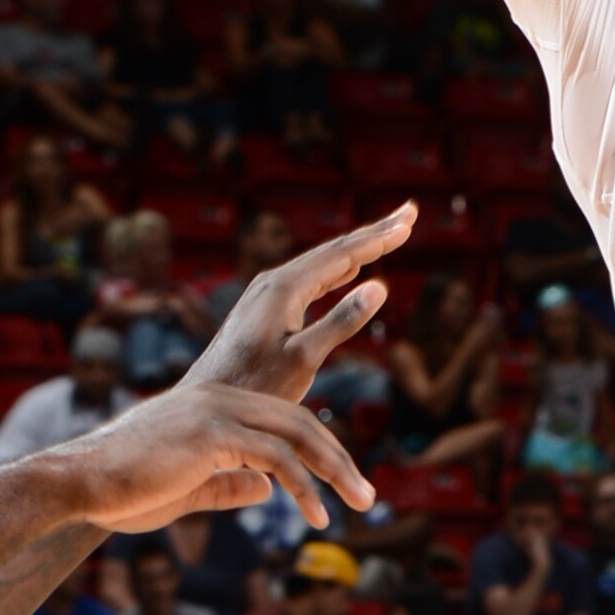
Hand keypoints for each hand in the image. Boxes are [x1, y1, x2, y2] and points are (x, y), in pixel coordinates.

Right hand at [67, 356, 378, 539]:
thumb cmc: (121, 492)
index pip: (281, 420)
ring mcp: (215, 412)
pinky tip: (316, 515)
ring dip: (334, 472)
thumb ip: (227, 485)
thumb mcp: (187, 491)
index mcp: (212, 405)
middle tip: (367, 496)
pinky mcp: (210, 436)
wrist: (76, 485)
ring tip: (360, 504)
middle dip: (338, 460)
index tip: (341, 482)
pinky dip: (302, 486)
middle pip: (298, 423)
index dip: (316, 450)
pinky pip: (273, 459)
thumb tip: (267, 489)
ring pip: (295, 436)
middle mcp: (218, 399)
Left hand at [205, 200, 415, 400]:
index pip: (342, 254)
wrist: (204, 401)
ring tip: (386, 237)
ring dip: (357, 251)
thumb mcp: (303, 360)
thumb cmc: (253, 387)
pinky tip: (349, 272)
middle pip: (333, 250)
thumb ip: (341, 323)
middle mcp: (273, 281)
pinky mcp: (264, 310)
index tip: (410, 221)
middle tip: (408, 214)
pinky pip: (310, 281)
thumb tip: (380, 287)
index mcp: (284, 287)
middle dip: (373, 233)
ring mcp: (267, 294)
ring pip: (322, 264)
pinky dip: (338, 271)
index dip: (379, 238)